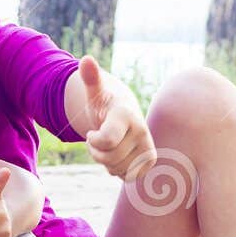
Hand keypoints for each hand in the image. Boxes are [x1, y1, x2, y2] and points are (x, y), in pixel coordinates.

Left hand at [78, 55, 154, 180]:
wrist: (123, 115)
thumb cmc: (105, 104)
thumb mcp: (95, 91)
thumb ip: (90, 78)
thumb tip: (86, 59)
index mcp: (128, 115)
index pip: (107, 141)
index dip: (94, 141)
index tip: (93, 132)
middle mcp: (143, 130)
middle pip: (110, 158)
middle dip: (97, 152)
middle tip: (98, 140)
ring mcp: (148, 148)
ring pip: (118, 169)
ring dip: (106, 162)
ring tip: (110, 146)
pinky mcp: (149, 162)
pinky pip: (127, 177)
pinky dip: (117, 170)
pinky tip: (118, 156)